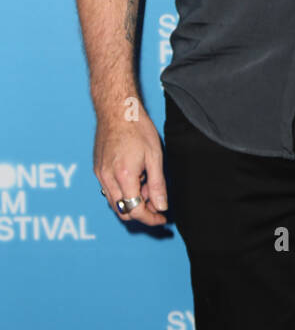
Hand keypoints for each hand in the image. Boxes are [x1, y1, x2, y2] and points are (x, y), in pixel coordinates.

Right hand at [94, 101, 167, 226]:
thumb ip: (158, 184)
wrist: (117, 110)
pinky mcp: (97, 169)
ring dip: (132, 202)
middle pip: (123, 211)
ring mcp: (100, 174)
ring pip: (115, 202)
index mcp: (124, 176)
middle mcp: (107, 179)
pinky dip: (123, 192)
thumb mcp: (155, 156)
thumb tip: (161, 206)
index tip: (162, 219)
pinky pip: (109, 191)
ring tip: (148, 186)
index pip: (135, 210)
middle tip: (157, 202)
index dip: (150, 218)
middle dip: (141, 212)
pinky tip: (136, 178)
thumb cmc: (138, 128)